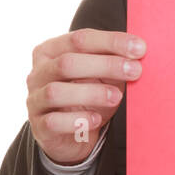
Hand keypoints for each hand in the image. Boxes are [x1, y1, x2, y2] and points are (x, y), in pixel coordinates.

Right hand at [26, 28, 146, 165]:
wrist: (70, 135)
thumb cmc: (87, 97)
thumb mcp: (101, 76)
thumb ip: (114, 63)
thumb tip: (139, 52)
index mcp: (51, 51)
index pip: (79, 39)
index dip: (110, 42)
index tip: (140, 48)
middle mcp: (38, 73)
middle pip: (67, 63)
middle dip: (105, 65)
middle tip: (134, 71)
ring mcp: (35, 100)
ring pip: (56, 92)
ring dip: (91, 93)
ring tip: (117, 97)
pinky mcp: (39, 127)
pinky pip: (54, 122)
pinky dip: (77, 120)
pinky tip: (96, 119)